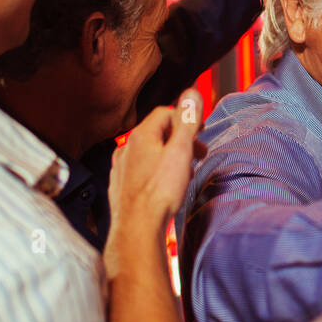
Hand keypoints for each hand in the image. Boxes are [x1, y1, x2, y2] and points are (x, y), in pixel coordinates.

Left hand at [103, 90, 202, 277]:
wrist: (137, 229)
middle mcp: (127, 148)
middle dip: (180, 139)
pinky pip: (141, 171)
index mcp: (141, 136)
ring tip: (184, 172)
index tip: (200, 132)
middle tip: (197, 153)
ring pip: (149, 153)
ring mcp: (121, 168)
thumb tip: (192, 93)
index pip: (165, 113)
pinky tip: (164, 186)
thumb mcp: (181, 151)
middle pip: (157, 132)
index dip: (185, 120)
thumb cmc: (159, 192)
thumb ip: (187, 121)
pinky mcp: (120, 187)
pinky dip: (156, 172)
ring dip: (168, 156)